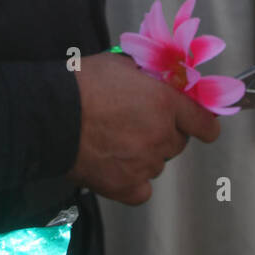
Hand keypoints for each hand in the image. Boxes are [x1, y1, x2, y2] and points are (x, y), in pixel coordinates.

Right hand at [68, 51, 220, 204]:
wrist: (49, 115)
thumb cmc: (80, 84)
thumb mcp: (120, 65)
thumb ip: (147, 77)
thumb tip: (158, 81)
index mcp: (164, 104)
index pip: (204, 122)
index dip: (204, 123)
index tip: (202, 125)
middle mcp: (160, 136)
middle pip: (178, 143)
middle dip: (164, 133)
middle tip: (138, 123)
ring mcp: (144, 164)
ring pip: (157, 164)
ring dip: (146, 155)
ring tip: (117, 142)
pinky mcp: (124, 186)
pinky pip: (142, 190)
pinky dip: (134, 181)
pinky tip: (119, 168)